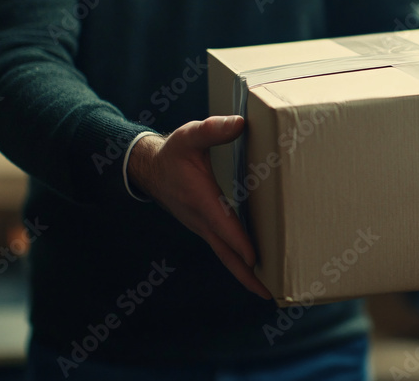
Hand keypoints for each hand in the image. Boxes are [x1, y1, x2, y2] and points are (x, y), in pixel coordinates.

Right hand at [128, 116, 271, 299]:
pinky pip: (223, 249)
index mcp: (201, 200)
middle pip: (227, 254)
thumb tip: (239, 123)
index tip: (255, 258)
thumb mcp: (190, 136)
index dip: (238, 241)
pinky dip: (238, 261)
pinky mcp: (205, 227)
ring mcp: (203, 227)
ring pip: (225, 255)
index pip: (223, 225)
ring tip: (268, 290)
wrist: (148, 169)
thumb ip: (213, 129)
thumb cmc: (173, 152)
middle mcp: (202, 220)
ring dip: (245, 273)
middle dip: (247, 275)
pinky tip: (254, 267)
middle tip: (270, 295)